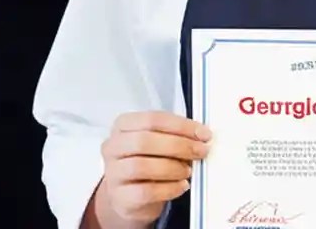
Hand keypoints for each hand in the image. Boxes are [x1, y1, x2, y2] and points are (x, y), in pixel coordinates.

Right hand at [89, 112, 210, 227]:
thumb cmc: (147, 162)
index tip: (203, 133)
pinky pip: (145, 192)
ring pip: (141, 166)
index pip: (152, 119)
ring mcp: (113, 172)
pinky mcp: (120, 197)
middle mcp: (113, 147)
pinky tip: (181, 186)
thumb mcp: (158, 144)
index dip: (181, 125)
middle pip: (144, 141)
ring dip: (172, 168)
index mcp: (123, 126)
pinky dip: (169, 188)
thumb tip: (200, 137)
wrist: (129, 196)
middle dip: (179, 145)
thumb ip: (175, 136)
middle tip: (200, 151)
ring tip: (188, 171)